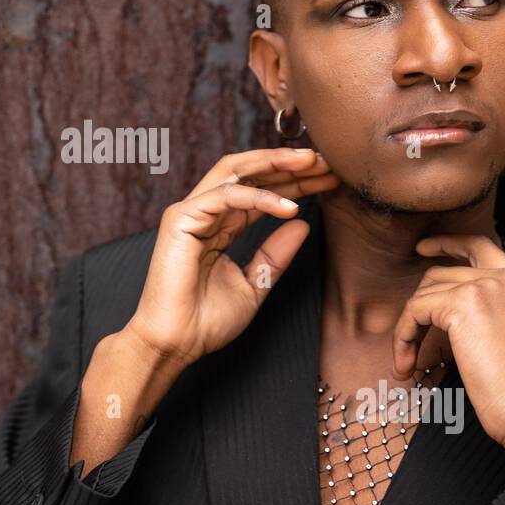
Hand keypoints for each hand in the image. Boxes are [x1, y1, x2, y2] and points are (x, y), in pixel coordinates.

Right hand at [123, 147, 338, 370]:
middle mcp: (206, 212)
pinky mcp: (182, 219)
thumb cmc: (206, 321)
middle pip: (250, 172)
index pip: (261, 191)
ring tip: (310, 165)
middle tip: (325, 162)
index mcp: (221, 225)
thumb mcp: (255, 284)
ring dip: (276, 164)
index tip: (327, 179)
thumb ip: (275, 255)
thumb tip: (301, 224)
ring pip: (235, 171)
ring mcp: (191, 212)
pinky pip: (226, 196)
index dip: (294, 182)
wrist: (177, 343)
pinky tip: (288, 206)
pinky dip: (259, 197)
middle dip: (288, 164)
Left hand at [391, 234, 504, 477]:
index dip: (449, 243)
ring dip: (408, 329)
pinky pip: (414, 311)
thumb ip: (486, 313)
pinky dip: (403, 337)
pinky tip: (407, 363)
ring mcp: (486, 287)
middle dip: (418, 308)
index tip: (423, 248)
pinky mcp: (463, 304)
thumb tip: (438, 310)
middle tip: (408, 342)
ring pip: (424, 294)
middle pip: (441, 274)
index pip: (481, 246)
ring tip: (408, 363)